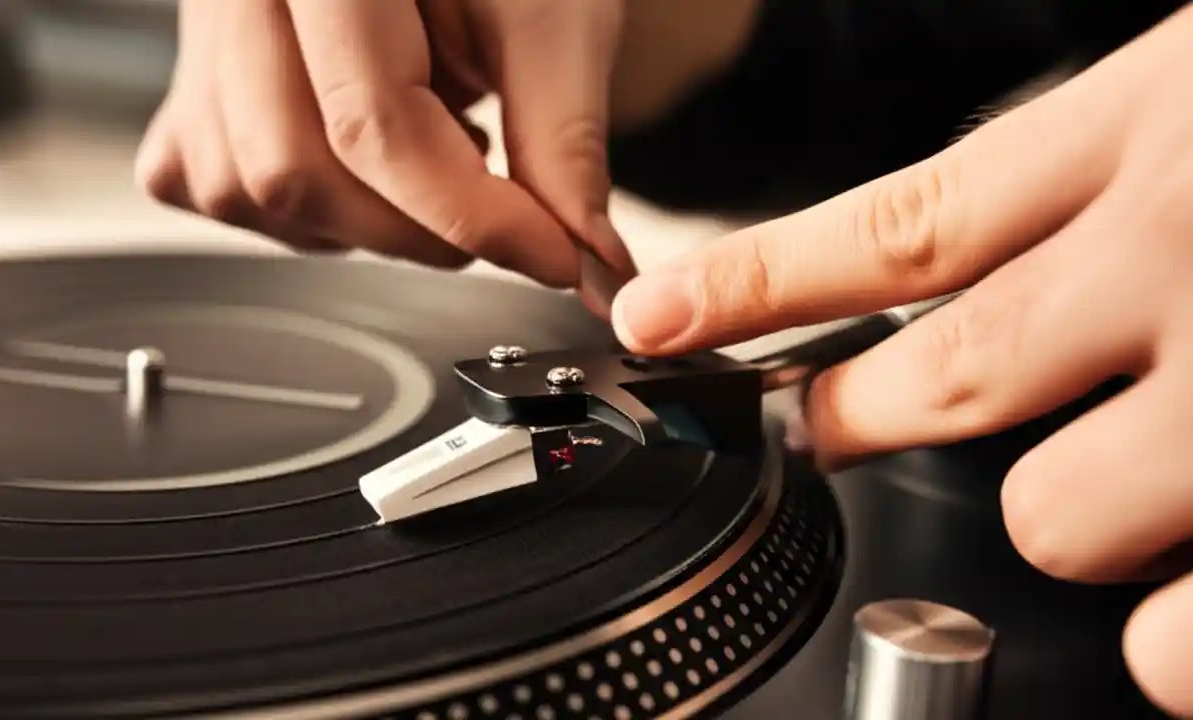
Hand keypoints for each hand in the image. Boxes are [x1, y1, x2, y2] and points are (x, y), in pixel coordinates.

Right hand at [134, 0, 635, 315]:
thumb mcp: (555, 14)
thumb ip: (562, 139)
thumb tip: (587, 256)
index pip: (373, 120)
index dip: (473, 215)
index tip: (553, 256)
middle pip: (294, 171)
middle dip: (416, 230)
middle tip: (498, 216)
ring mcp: (202, 31)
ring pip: (252, 192)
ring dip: (364, 222)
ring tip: (436, 156)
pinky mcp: (196, 78)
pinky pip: (226, 187)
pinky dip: (313, 210)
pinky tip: (371, 161)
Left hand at [611, 6, 1192, 716]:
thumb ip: (1095, 178)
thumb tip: (963, 266)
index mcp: (1153, 128)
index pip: (900, 222)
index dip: (760, 277)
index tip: (662, 317)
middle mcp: (1188, 245)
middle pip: (945, 376)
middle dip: (862, 417)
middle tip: (837, 425)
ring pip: (1060, 514)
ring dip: (1063, 523)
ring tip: (1126, 484)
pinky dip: (1179, 646)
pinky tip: (1179, 632)